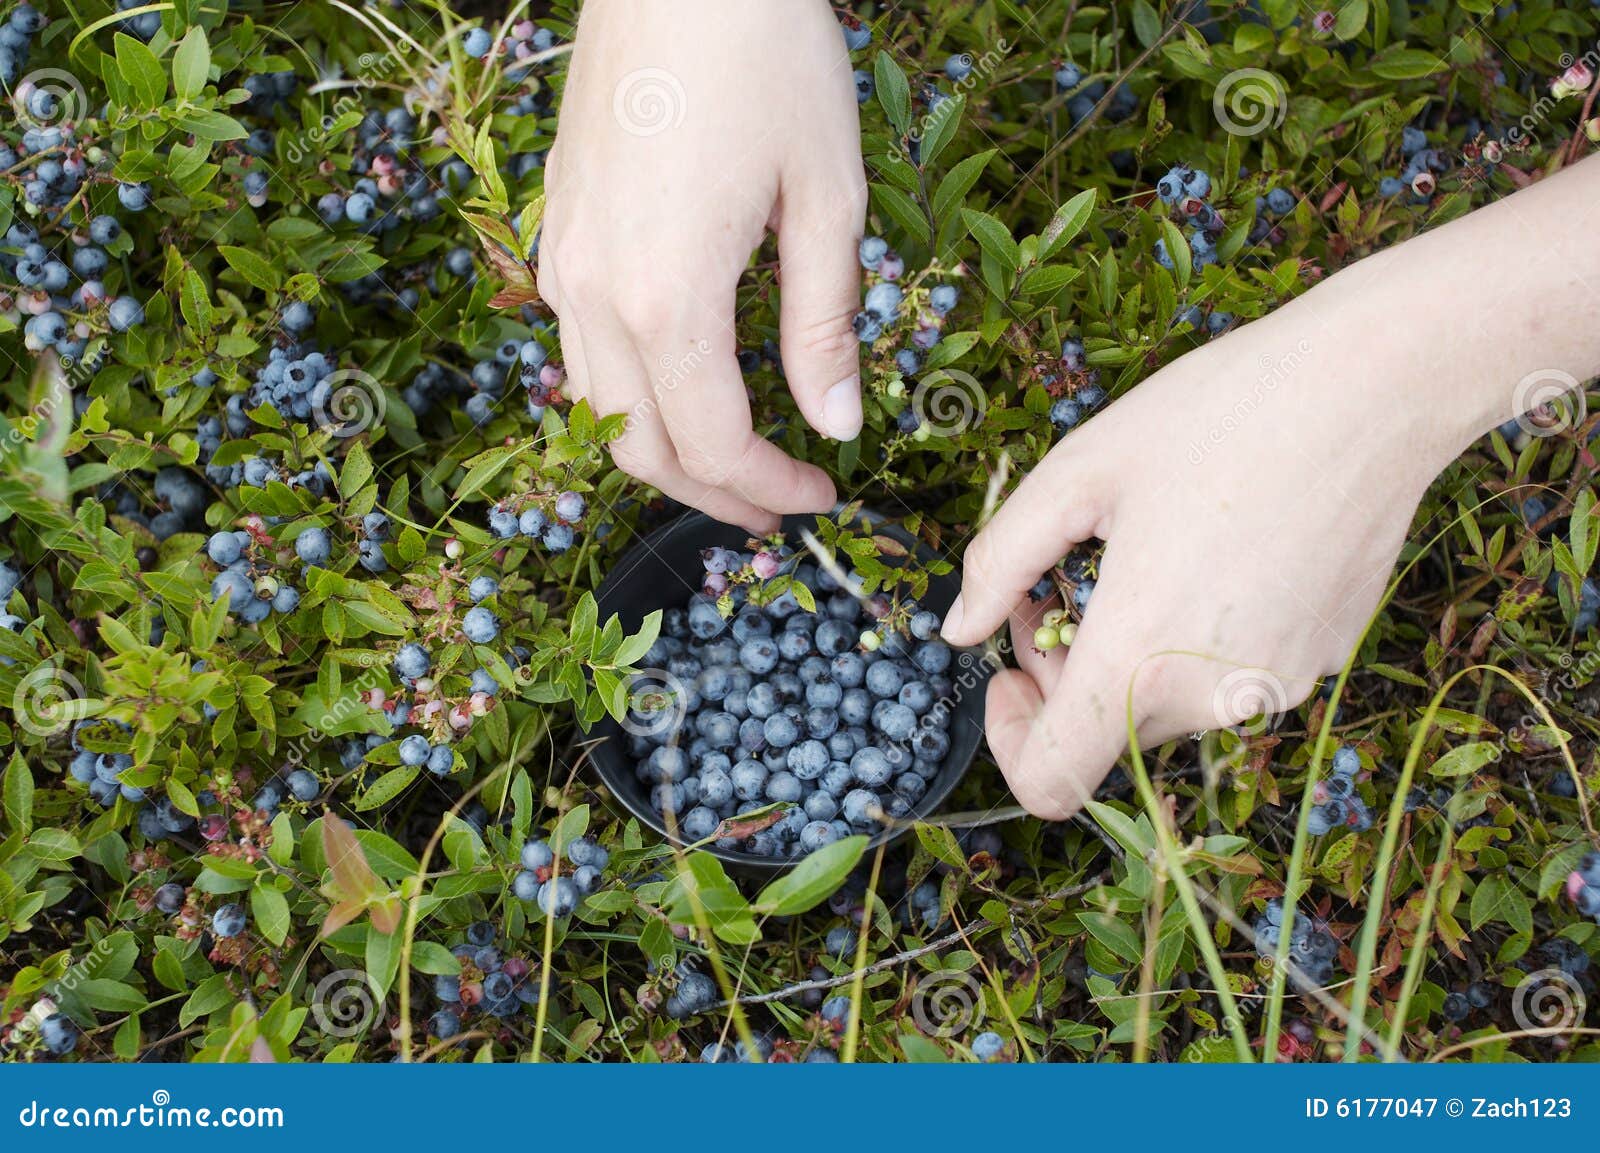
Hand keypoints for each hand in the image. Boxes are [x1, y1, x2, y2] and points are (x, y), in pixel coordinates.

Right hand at [539, 0, 866, 532]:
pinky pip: (580, 347)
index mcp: (667, 297)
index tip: (824, 495)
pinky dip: (630, 392)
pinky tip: (682, 380)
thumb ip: (824, 325)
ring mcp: (562, 260)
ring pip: (597, 406)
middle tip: (779, 503)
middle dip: (713, 493)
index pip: (715, 443)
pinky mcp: (558, 228)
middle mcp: (593, 293)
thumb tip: (836, 422)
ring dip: (664, 450)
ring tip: (733, 458)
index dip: (772, 488)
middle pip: (640, 447)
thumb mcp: (826, 197)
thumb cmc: (765, 58)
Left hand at [940, 274, 1475, 818]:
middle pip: (1106, 732)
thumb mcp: (1078, 474)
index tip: (1009, 670)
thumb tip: (956, 632)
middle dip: (1065, 670)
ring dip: (1131, 653)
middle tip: (1066, 574)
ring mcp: (1275, 686)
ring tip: (1141, 553)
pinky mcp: (1320, 663)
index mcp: (1140, 657)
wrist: (1375, 388)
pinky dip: (1195, 640)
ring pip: (1166, 706)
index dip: (1010, 741)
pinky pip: (1228, 678)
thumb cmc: (1218, 415)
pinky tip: (1210, 551)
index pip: (1051, 782)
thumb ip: (999, 564)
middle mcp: (1213, 696)